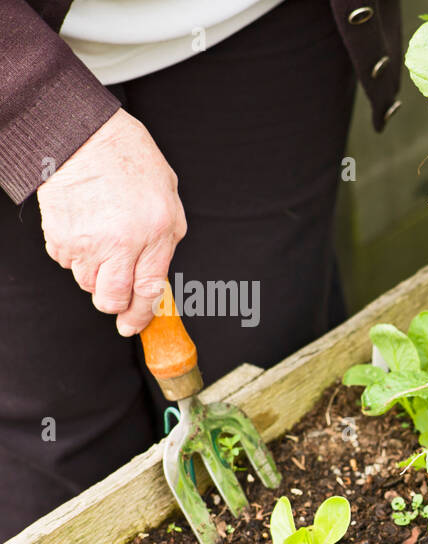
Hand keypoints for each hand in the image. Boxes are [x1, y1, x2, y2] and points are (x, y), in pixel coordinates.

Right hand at [37, 108, 186, 335]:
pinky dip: (75, 255)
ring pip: (87, 282)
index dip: (140, 315)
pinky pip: (67, 262)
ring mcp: (88, 242)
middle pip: (111, 299)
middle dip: (114, 303)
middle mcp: (122, 243)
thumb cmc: (131, 161)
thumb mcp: (168, 200)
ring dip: (95, 274)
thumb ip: (165, 241)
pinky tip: (84, 229)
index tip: (133, 325)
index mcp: (157, 233)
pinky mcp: (60, 236)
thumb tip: (156, 276)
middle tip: (117, 291)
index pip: (149, 291)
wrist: (84, 135)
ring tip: (102, 242)